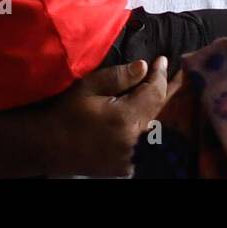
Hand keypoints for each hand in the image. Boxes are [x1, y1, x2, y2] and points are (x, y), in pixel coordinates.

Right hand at [43, 57, 176, 177]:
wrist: (49, 146)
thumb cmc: (67, 112)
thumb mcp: (88, 87)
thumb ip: (118, 77)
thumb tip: (144, 67)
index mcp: (125, 118)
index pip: (154, 93)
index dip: (160, 75)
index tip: (162, 60)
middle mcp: (133, 141)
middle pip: (161, 111)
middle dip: (167, 90)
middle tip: (177, 74)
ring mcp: (132, 158)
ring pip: (155, 128)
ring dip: (159, 109)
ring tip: (167, 90)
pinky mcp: (127, 167)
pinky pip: (144, 144)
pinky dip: (148, 130)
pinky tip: (148, 117)